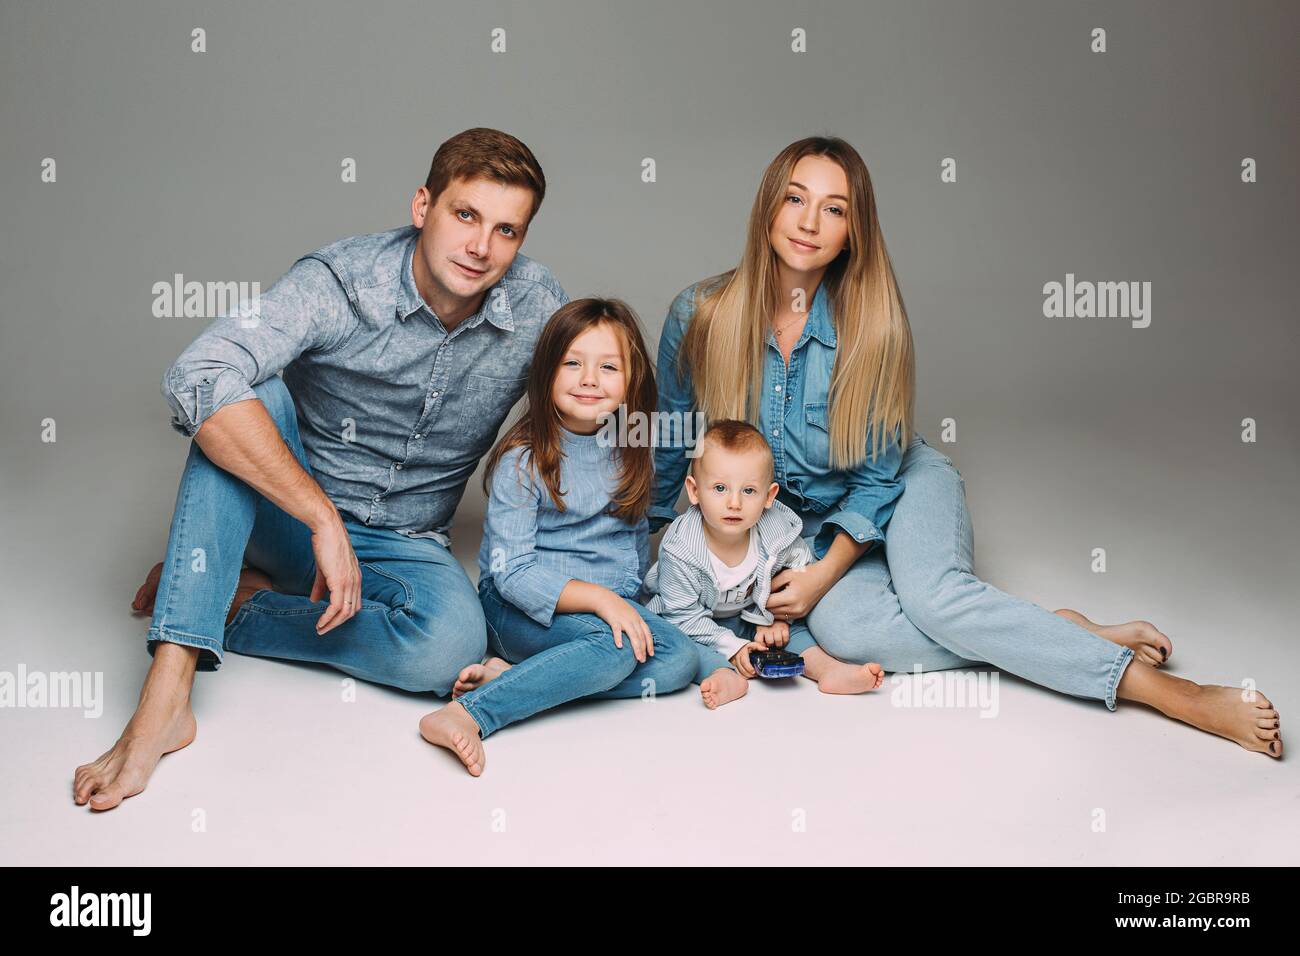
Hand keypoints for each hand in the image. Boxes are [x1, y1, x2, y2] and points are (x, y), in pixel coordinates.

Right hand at [309, 513, 362, 634]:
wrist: (327, 528)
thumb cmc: (327, 544)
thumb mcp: (325, 569)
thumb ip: (321, 586)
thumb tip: (314, 600)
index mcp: (356, 578)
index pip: (355, 603)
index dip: (343, 615)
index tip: (331, 622)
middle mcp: (356, 581)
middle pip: (352, 611)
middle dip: (338, 624)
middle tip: (324, 630)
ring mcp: (350, 582)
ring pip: (345, 612)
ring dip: (332, 624)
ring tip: (320, 629)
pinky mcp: (340, 581)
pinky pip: (336, 606)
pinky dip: (328, 617)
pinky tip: (320, 622)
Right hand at [594, 592, 654, 662]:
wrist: (604, 598)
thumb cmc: (616, 607)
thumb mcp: (629, 613)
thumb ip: (634, 623)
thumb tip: (638, 635)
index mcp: (638, 618)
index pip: (647, 633)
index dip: (650, 644)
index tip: (651, 654)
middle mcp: (633, 620)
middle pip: (641, 637)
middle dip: (643, 650)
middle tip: (643, 660)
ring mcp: (624, 619)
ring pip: (633, 635)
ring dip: (636, 648)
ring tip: (638, 658)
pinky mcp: (614, 620)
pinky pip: (617, 630)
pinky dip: (619, 638)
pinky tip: (620, 646)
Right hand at [730, 641, 767, 678]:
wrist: (738, 647)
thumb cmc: (746, 647)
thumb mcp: (752, 645)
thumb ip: (759, 646)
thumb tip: (765, 649)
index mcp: (742, 653)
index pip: (744, 662)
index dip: (749, 668)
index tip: (754, 671)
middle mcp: (737, 658)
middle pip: (742, 669)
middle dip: (749, 674)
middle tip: (755, 675)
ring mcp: (735, 662)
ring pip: (739, 672)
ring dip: (746, 675)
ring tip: (753, 675)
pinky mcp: (734, 665)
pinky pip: (738, 673)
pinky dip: (743, 676)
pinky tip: (748, 676)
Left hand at [753, 620, 788, 646]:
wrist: (776, 614)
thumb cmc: (767, 625)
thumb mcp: (761, 630)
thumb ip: (760, 639)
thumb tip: (763, 648)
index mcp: (760, 630)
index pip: (758, 640)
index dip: (761, 645)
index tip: (764, 646)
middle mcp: (768, 629)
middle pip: (770, 642)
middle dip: (771, 645)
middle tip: (772, 643)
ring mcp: (777, 628)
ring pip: (778, 641)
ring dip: (779, 644)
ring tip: (778, 643)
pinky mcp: (784, 627)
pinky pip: (786, 638)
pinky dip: (785, 641)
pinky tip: (783, 640)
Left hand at [766, 561, 832, 620]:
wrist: (824, 577)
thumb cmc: (806, 573)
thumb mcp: (786, 575)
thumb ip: (772, 584)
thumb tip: (760, 592)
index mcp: (791, 598)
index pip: (768, 603)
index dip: (760, 598)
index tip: (757, 593)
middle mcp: (795, 609)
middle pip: (771, 611)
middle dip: (765, 604)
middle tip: (762, 595)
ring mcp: (799, 614)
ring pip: (777, 616)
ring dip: (771, 609)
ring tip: (770, 598)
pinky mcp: (801, 615)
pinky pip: (785, 617)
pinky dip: (779, 611)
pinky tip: (779, 602)